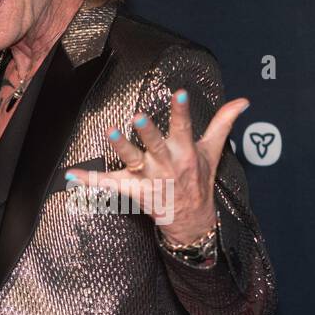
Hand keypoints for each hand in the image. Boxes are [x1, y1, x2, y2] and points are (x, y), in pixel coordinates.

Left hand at [67, 88, 249, 243]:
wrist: (191, 220)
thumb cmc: (198, 180)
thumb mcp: (213, 152)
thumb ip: (223, 123)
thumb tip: (243, 101)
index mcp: (185, 153)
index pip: (185, 128)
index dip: (182, 111)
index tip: (179, 93)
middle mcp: (166, 166)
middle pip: (156, 146)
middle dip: (148, 132)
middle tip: (138, 116)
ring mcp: (148, 180)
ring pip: (132, 162)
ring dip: (120, 147)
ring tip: (109, 132)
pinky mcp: (133, 192)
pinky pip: (108, 185)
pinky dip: (89, 180)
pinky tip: (71, 173)